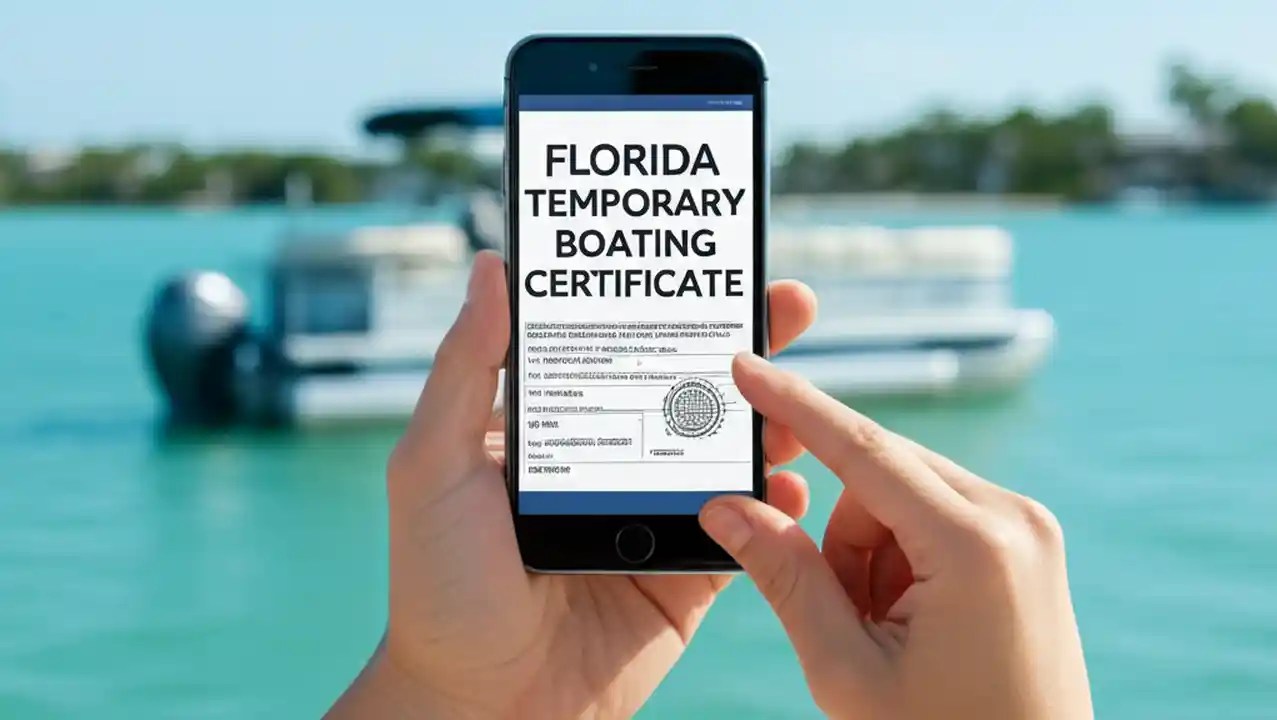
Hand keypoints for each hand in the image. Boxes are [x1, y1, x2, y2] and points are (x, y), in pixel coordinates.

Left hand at [327, 251, 818, 718]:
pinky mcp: (686, 572)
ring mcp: (653, 515)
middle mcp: (611, 460)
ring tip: (797, 399)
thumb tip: (491, 267)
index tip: (706, 265)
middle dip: (743, 345)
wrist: (478, 704)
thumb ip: (466, 367)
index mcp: (556, 426)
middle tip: (788, 302)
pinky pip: (745, 528)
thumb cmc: (440, 582)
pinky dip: (776, 505)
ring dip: (771, 420)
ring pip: (727, 452)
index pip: (620, 346)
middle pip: (689, 388)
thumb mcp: (433, 463)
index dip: (666, 304)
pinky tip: (791, 482)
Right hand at [699, 354, 1092, 718]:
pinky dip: (902, 558)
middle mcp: (1012, 518)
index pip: (861, 450)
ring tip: (887, 634)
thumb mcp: (847, 670)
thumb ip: (785, 577)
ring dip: (870, 554)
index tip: (748, 365)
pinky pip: (933, 515)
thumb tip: (728, 509)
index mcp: (974, 546)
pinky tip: (914, 622)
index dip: (794, 404)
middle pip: (878, 477)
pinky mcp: (1025, 541)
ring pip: (900, 496)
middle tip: (846, 617)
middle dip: (842, 538)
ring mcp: (1025, 528)